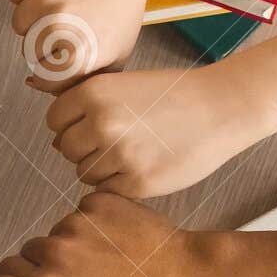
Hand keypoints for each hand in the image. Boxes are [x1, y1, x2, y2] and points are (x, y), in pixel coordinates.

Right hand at [0, 192, 222, 276]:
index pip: (9, 269)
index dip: (27, 275)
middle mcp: (53, 253)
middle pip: (32, 247)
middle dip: (49, 258)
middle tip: (82, 271)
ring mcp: (75, 224)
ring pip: (60, 228)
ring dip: (75, 239)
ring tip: (108, 257)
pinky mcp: (98, 202)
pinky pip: (85, 209)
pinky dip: (97, 220)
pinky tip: (120, 239)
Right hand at [8, 0, 150, 91]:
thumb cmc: (121, 4)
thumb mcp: (115, 53)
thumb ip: (81, 79)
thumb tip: (35, 85)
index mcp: (80, 55)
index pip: (42, 78)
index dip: (51, 65)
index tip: (63, 50)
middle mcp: (61, 28)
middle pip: (28, 50)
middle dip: (43, 40)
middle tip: (68, 21)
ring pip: (19, 22)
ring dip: (34, 16)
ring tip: (62, 2)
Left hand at [45, 66, 265, 196]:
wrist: (221, 108)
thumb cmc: (173, 95)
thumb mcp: (123, 85)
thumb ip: (87, 107)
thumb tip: (56, 140)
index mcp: (93, 93)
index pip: (55, 121)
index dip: (72, 125)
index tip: (93, 125)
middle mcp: (101, 123)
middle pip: (66, 149)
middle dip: (85, 148)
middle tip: (118, 141)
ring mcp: (119, 154)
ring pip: (84, 172)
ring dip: (102, 168)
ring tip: (133, 152)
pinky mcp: (137, 182)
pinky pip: (107, 190)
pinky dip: (120, 183)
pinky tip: (144, 165)